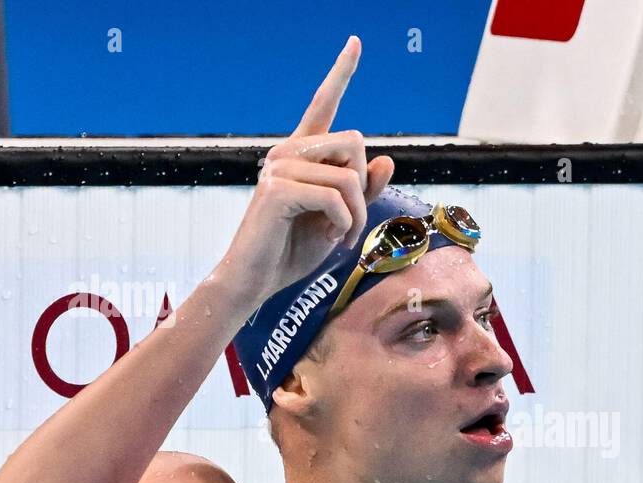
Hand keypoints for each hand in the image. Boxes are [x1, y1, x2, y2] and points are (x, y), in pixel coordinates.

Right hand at [213, 36, 394, 310]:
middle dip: (364, 189)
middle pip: (354, 142)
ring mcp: (279, 167)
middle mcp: (287, 151)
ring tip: (341, 238)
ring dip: (356, 215)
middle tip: (352, 224)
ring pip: (349, 176)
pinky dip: (344, 224)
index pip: (323, 104)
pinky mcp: (279, 190)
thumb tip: (387, 159)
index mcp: (300, 153)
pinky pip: (336, 198)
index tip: (355, 42)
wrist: (256, 280)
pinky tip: (331, 238)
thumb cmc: (293, 250)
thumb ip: (361, 190)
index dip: (341, 72)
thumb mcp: (339, 219)